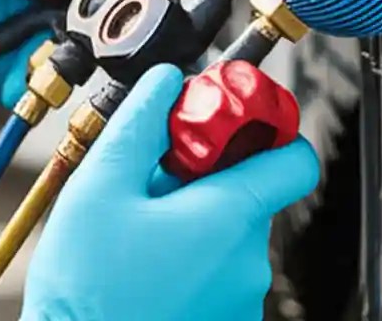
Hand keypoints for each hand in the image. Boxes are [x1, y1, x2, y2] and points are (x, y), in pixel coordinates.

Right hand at [22, 65, 319, 320]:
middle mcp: (249, 261)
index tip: (228, 120)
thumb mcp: (99, 187)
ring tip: (135, 232)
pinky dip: (188, 258)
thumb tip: (167, 82)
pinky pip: (217, 271)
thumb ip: (141, 123)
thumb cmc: (86, 292)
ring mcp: (241, 299)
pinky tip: (142, 266)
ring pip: (227, 232)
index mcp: (229, 217)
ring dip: (190, 220)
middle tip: (148, 182)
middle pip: (247, 190)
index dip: (267, 128)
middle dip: (201, 176)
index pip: (295, 158)